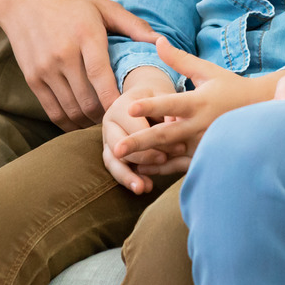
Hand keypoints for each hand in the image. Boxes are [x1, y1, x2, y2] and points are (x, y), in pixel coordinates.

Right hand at [0, 0, 159, 128]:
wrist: (24, 0)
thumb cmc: (70, 3)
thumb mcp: (104, 7)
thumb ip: (134, 26)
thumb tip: (161, 41)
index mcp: (86, 35)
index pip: (101, 76)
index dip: (114, 99)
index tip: (129, 110)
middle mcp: (64, 54)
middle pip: (87, 99)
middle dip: (106, 115)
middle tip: (121, 118)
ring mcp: (45, 69)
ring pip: (70, 109)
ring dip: (88, 121)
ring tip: (104, 121)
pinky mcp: (32, 79)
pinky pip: (52, 111)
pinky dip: (68, 123)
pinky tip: (82, 121)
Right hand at [101, 69, 186, 193]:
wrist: (143, 98)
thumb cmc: (157, 97)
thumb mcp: (164, 96)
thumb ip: (168, 109)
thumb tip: (174, 125)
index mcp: (121, 106)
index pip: (136, 126)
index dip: (156, 137)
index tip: (178, 146)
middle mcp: (109, 122)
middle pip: (120, 144)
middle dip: (143, 156)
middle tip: (164, 161)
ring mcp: (106, 139)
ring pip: (112, 160)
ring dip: (127, 176)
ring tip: (143, 189)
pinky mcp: (109, 152)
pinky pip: (115, 168)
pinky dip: (128, 179)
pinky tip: (144, 188)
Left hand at [111, 38, 275, 160]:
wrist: (261, 110)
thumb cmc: (230, 87)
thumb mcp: (206, 70)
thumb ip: (180, 59)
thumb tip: (158, 40)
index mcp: (201, 101)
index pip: (172, 103)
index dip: (151, 106)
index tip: (129, 106)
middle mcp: (202, 125)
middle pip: (167, 135)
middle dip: (140, 141)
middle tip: (116, 148)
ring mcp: (205, 144)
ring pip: (172, 154)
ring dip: (147, 158)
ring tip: (121, 161)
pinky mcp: (207, 156)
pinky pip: (181, 166)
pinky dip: (161, 169)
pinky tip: (140, 168)